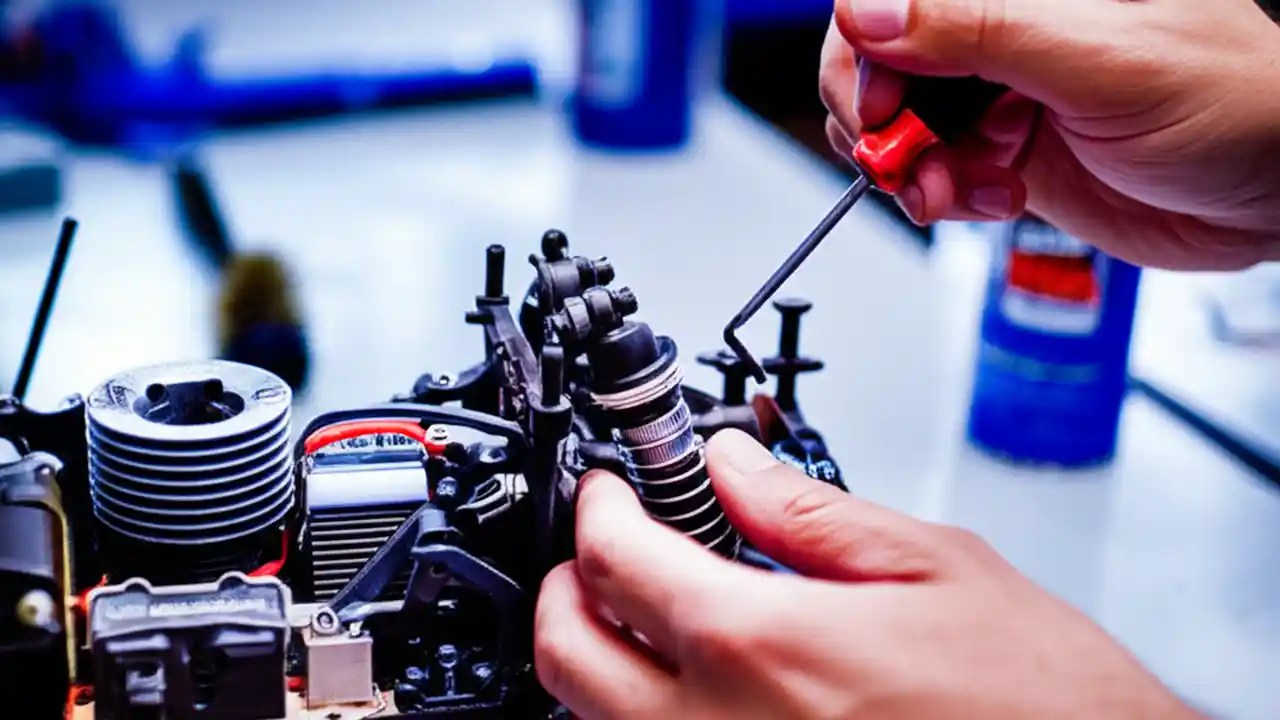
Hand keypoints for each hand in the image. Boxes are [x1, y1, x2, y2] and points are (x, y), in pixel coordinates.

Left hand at [534, 430, 1198, 718]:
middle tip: (599, 551)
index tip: (610, 494)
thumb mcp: (934, 566)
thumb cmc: (1039, 700)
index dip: (599, 510)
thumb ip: (810, 511)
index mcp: (764, 647)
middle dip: (567, 588)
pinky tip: (697, 687)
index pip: (617, 562)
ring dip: (599, 658)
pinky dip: (646, 716)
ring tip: (644, 613)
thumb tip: (735, 466)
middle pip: (568, 655)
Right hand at [820, 0, 1279, 269]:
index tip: (884, 108)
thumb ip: (981, 32)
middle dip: (882, 122)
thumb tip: (869, 13)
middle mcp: (1003, 29)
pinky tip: (991, 198)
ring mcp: (1000, 90)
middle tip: (909, 161)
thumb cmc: (1232, 104)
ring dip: (911, 170)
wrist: (1274, 192)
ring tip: (962, 190)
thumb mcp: (1099, 62)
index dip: (867, 52)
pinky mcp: (1004, 147)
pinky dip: (942, 196)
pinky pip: (933, 169)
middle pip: (881, 60)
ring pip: (900, 123)